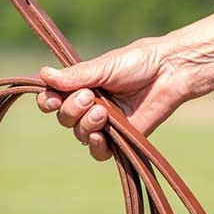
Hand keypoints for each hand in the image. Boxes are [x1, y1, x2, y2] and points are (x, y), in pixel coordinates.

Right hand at [37, 37, 188, 161]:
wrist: (169, 72)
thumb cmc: (137, 62)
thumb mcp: (103, 66)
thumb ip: (75, 76)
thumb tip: (43, 74)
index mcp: (81, 85)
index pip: (53, 99)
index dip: (49, 102)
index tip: (52, 100)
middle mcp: (89, 105)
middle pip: (64, 119)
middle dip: (72, 110)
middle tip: (89, 97)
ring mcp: (104, 123)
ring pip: (79, 134)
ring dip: (85, 125)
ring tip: (102, 112)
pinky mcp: (120, 138)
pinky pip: (98, 152)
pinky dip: (95, 146)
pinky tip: (100, 137)